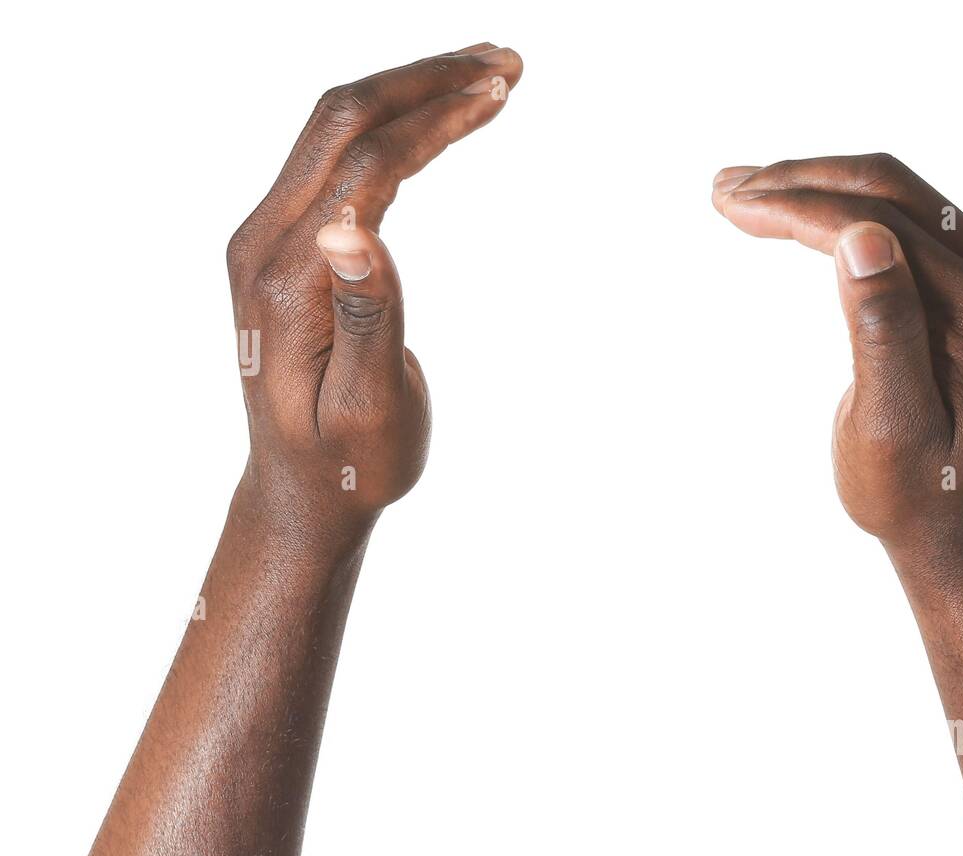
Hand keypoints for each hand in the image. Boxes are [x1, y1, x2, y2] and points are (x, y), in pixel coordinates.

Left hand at [226, 43, 522, 535]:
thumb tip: (352, 229)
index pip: (365, 165)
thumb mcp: (367, 411)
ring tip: (487, 78)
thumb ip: (366, 320)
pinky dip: (396, 131)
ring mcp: (271, 241)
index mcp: (289, 281)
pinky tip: (438, 123)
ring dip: (412, 93)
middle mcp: (266, 244)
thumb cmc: (349, 466)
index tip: (503, 92)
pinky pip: (340, 163)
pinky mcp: (289, 248)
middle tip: (505, 62)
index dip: (436, 120)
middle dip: (424, 78)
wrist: (302, 494)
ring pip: (339, 131)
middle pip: (341, 120)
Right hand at [713, 155, 962, 565]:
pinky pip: (905, 226)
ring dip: (817, 189)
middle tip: (722, 189)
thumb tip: (862, 235)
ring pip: (895, 199)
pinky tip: (798, 218)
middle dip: (801, 181)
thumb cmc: (916, 496)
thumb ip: (883, 330)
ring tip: (742, 194)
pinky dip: (843, 214)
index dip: (797, 206)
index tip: (727, 204)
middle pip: (891, 190)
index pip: (878, 223)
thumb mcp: (891, 429)